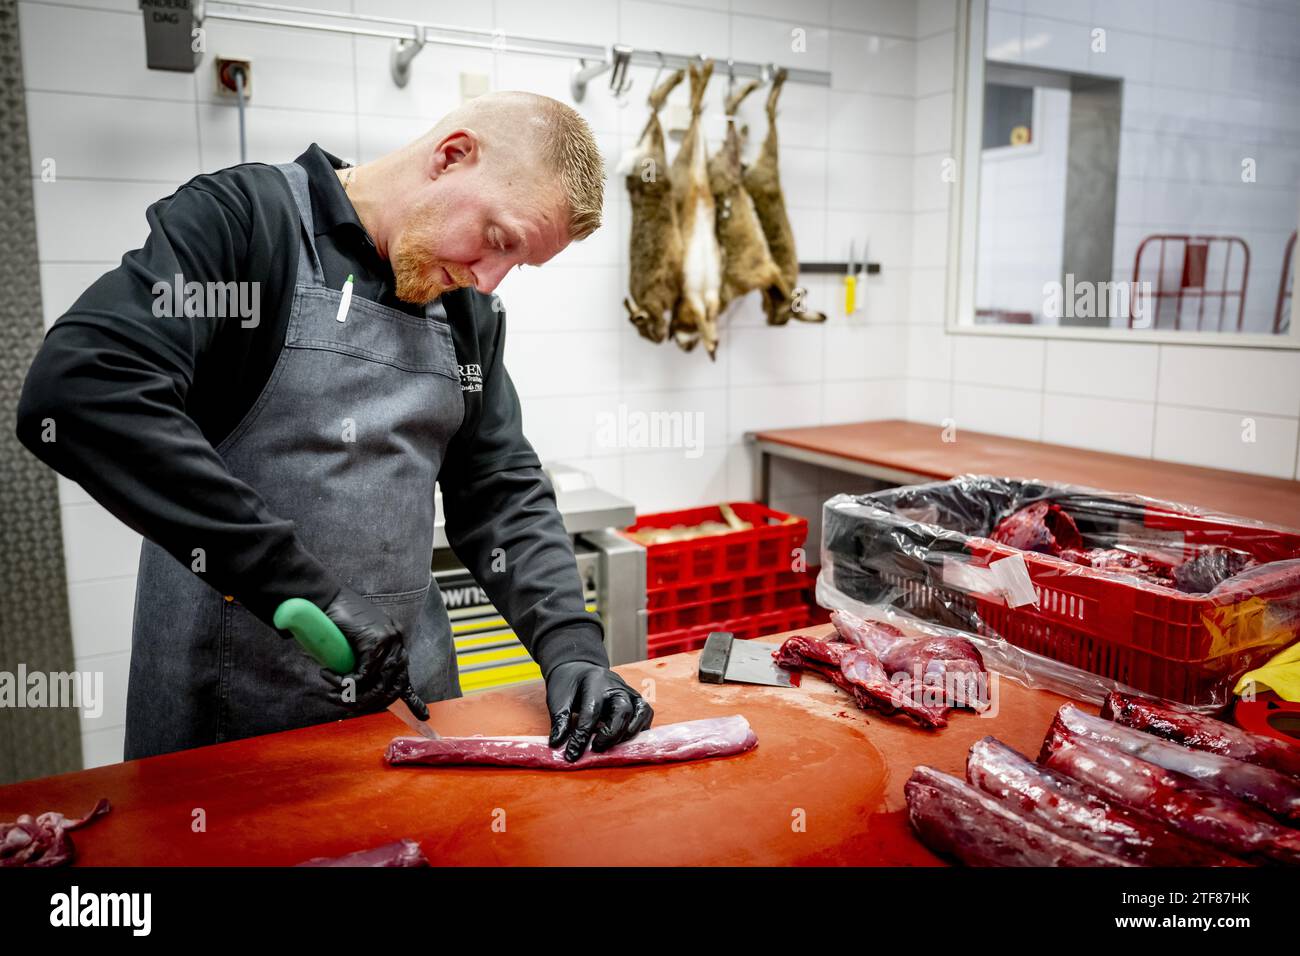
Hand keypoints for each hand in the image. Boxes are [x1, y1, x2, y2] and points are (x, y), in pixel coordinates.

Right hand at [317, 586, 428, 720]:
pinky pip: (363, 675)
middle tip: (341, 701)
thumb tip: (361, 688)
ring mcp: (389, 641)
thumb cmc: (337, 621)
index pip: (406, 677)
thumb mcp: (356, 645)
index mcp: (395, 644)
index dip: (413, 701)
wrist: (326, 598)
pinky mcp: (375, 641)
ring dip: (352, 696)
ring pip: (377, 685)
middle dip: (367, 703)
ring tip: (331, 692)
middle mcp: (396, 643)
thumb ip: (364, 663)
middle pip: (392, 687)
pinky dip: (344, 683)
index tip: (424, 717)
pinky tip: (329, 676)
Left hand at [546, 662, 652, 762]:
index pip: (591, 711)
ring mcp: (629, 691)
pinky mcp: (636, 699)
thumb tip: (557, 745)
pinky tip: (624, 739)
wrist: (580, 669)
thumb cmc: (569, 685)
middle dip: (611, 735)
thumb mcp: (558, 699)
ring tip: (612, 746)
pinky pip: (646, 713)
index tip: (572, 754)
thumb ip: (559, 721)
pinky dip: (640, 728)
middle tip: (596, 748)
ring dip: (628, 733)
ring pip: (640, 712)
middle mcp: (616, 686)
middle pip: (623, 711)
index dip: (582, 736)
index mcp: (594, 681)